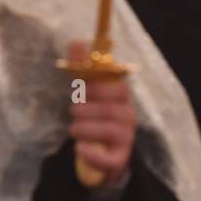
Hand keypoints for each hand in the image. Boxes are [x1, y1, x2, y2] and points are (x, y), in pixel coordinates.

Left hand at [66, 40, 135, 184]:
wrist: (99, 154)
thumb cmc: (93, 117)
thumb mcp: (85, 92)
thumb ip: (81, 68)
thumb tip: (77, 41)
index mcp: (121, 98)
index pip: (119, 89)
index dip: (99, 88)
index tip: (81, 90)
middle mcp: (128, 117)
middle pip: (113, 109)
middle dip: (88, 109)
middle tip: (72, 110)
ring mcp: (126, 139)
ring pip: (110, 131)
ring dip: (87, 128)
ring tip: (73, 129)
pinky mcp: (118, 159)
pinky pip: (111, 159)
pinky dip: (93, 154)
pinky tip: (79, 148)